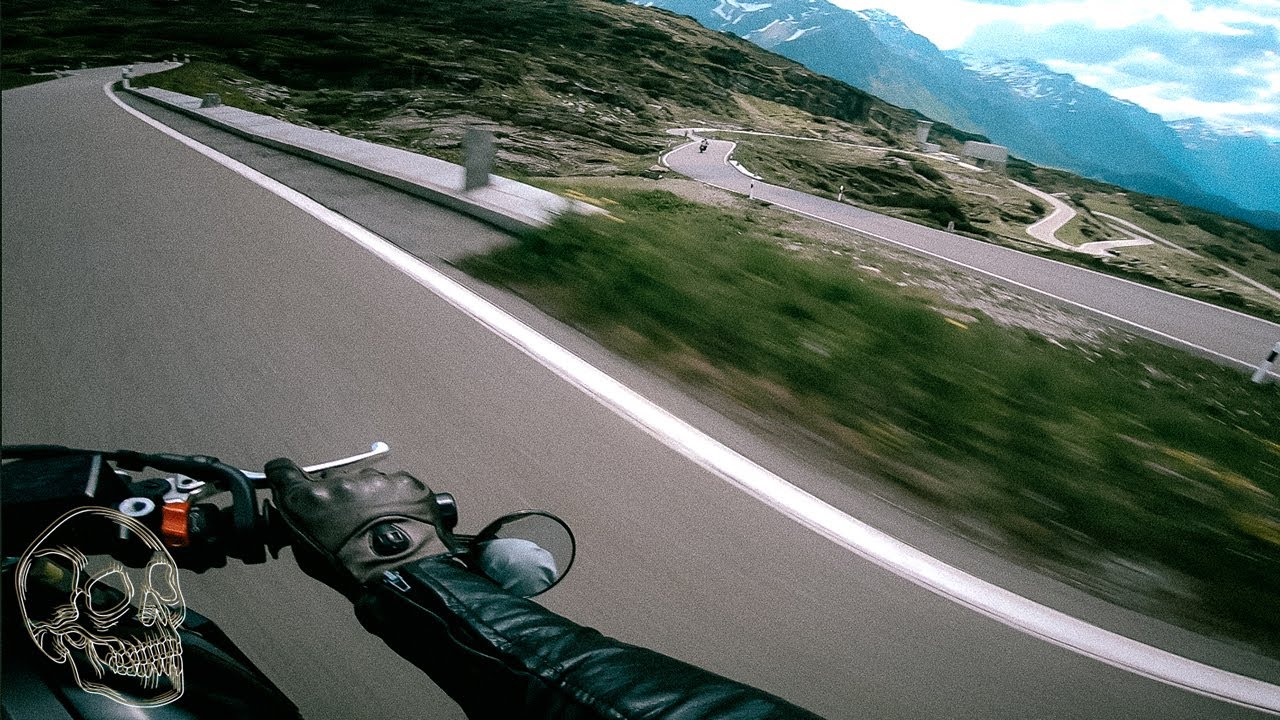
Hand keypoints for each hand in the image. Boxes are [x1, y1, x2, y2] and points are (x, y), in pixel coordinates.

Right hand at [265, 459, 448, 596]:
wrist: (399, 574)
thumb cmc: (356, 574)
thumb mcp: (309, 557)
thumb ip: (299, 527)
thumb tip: (299, 516)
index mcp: (309, 501)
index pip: (284, 473)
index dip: (285, 477)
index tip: (286, 478)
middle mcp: (340, 484)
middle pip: (331, 479)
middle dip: (335, 496)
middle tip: (346, 521)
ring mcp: (374, 480)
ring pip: (365, 481)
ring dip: (367, 497)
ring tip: (375, 526)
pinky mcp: (403, 482)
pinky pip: (394, 485)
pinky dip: (395, 499)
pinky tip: (396, 521)